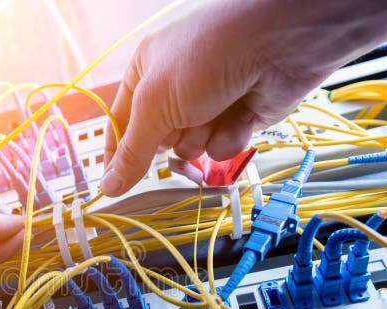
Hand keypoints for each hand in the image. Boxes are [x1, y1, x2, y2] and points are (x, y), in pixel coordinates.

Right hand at [101, 0, 386, 195]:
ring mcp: (209, 102)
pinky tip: (241, 113)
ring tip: (216, 109)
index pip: (121, 123)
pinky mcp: (238, 117)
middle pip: (158, 141)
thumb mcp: (155, 105)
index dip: (118, 153)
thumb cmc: (208, 55)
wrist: (278, 42)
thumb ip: (132, 152)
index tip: (113, 182)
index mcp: (145, 72)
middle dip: (171, 139)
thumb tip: (108, 187)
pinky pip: (222, 147)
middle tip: (182, 122)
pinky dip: (231, 136)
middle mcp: (176, 88)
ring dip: (202, 137)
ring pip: (192, 148)